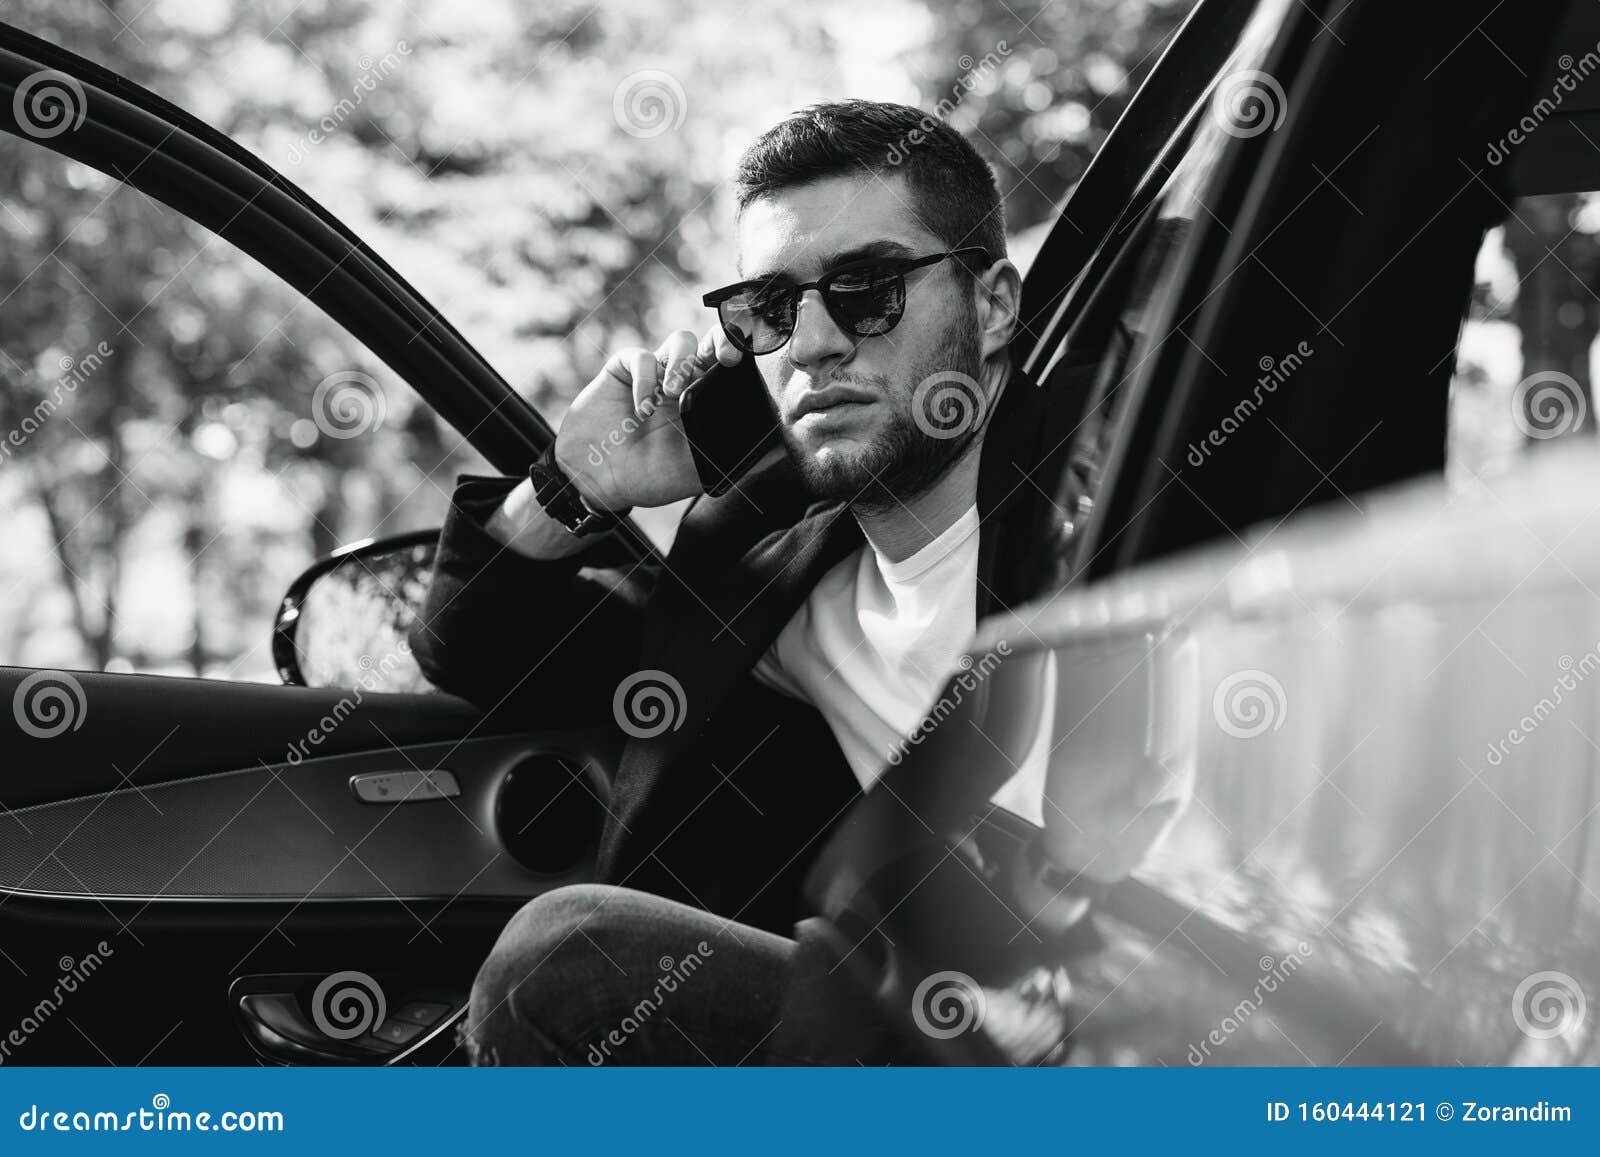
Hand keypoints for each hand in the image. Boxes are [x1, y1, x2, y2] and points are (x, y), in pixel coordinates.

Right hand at [553, 327, 742, 511]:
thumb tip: (761, 448)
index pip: (730, 371)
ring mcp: (656, 374)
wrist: (598, 480)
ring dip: (683, 362)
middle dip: (724, 340)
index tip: (747, 365)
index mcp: (705, 402)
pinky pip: (642, 358)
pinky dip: (645, 380)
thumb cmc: (647, 477)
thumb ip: (722, 456)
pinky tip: (642, 409)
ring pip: (682, 341)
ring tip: (673, 392)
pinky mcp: (625, 370)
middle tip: (728, 357)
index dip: (743, 357)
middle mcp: (685, 383)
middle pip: (712, 343)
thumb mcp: (692, 472)